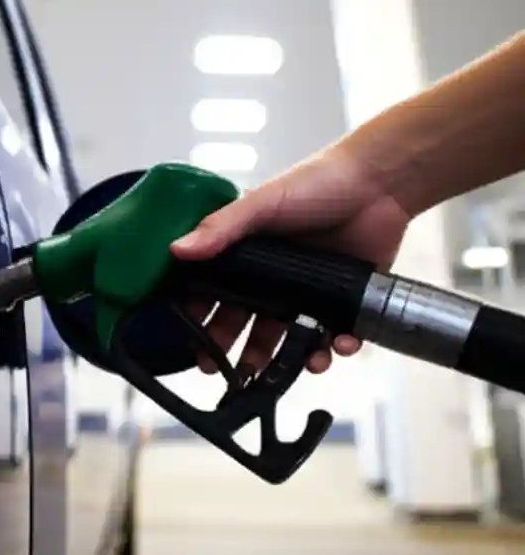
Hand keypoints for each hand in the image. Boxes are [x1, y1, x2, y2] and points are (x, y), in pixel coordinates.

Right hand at [170, 147, 412, 373]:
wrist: (379, 183)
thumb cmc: (315, 184)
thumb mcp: (262, 203)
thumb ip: (221, 228)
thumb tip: (175, 251)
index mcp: (248, 255)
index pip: (215, 293)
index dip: (202, 318)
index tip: (194, 341)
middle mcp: (275, 278)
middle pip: (249, 324)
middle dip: (238, 350)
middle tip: (229, 371)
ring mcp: (309, 292)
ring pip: (290, 337)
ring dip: (288, 359)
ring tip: (288, 371)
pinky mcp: (344, 301)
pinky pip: (335, 335)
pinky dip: (335, 348)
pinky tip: (336, 349)